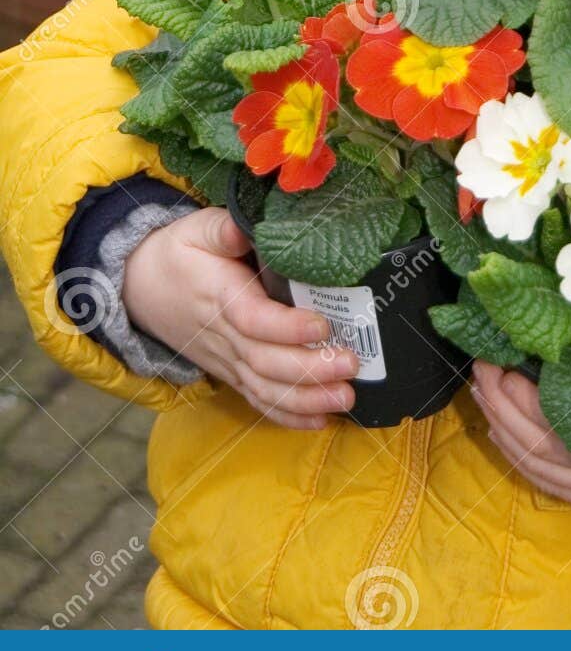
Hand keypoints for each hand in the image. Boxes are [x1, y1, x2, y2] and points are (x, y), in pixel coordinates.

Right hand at [123, 207, 360, 429]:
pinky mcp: (230, 373)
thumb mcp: (196, 229)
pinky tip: (321, 421)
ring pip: (265, 389)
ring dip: (306, 400)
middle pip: (266, 362)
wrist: (139, 289)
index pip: (254, 320)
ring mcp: (227, 361)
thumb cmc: (179, 254)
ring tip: (345, 398)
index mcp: (220, 296)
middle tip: (350, 365)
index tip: (322, 326)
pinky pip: (258, 400)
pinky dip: (288, 416)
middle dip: (310, 370)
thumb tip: (244, 229)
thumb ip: (222, 229)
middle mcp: (224, 336)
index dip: (288, 328)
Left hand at [470, 362, 570, 514]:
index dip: (522, 391)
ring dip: (503, 427)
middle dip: (501, 401)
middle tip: (481, 360)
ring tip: (482, 388)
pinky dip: (520, 456)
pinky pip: (549, 483)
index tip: (502, 352)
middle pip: (535, 443)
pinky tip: (504, 430)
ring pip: (535, 466)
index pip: (560, 419)